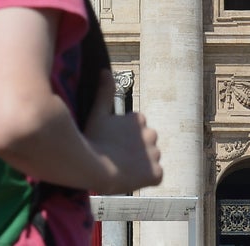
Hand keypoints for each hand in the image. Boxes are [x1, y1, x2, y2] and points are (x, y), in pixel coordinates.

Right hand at [83, 70, 162, 193]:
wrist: (95, 169)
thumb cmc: (93, 140)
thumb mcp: (97, 114)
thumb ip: (104, 93)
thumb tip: (105, 70)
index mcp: (138, 119)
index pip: (136, 128)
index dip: (123, 138)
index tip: (111, 143)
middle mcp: (151, 134)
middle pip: (146, 143)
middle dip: (136, 149)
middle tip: (117, 157)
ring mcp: (155, 154)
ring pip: (151, 159)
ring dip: (141, 164)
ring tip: (122, 169)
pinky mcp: (157, 173)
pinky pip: (155, 176)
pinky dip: (146, 178)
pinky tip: (131, 178)